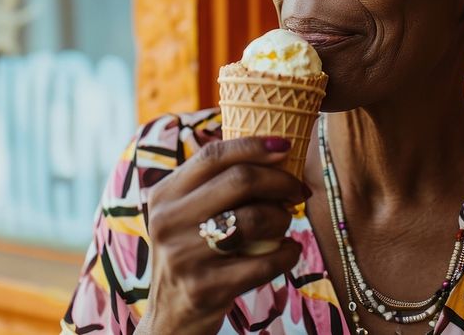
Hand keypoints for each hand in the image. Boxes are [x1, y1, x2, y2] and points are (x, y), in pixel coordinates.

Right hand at [142, 136, 308, 333]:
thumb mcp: (185, 215)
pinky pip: (265, 262)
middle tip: (298, 190)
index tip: (286, 146)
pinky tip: (289, 251)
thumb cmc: (192, 254)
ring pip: (255, 220)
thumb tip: (271, 148)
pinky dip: (288, 253)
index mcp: (164, 194)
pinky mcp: (204, 289)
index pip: (214, 155)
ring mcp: (184, 257)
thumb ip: (213, 184)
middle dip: (280, 181)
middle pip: (240, 180)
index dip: (254, 146)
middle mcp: (168, 221)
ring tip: (285, 223)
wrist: (170, 318)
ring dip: (283, 218)